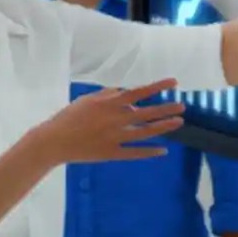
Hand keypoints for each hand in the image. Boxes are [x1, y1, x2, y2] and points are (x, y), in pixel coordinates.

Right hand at [30, 78, 184, 165]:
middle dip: (166, 109)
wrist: (55, 141)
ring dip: (163, 127)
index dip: (157, 87)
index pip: (139, 92)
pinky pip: (135, 153)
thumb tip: (125, 93)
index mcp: (109, 103)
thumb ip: (107, 95)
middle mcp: (116, 119)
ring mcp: (115, 137)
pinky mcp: (112, 153)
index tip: (173, 83)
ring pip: (145, 132)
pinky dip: (150, 152)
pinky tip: (163, 150)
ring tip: (178, 123)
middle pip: (147, 113)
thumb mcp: (87, 99)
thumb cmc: (69, 117)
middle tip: (182, 106)